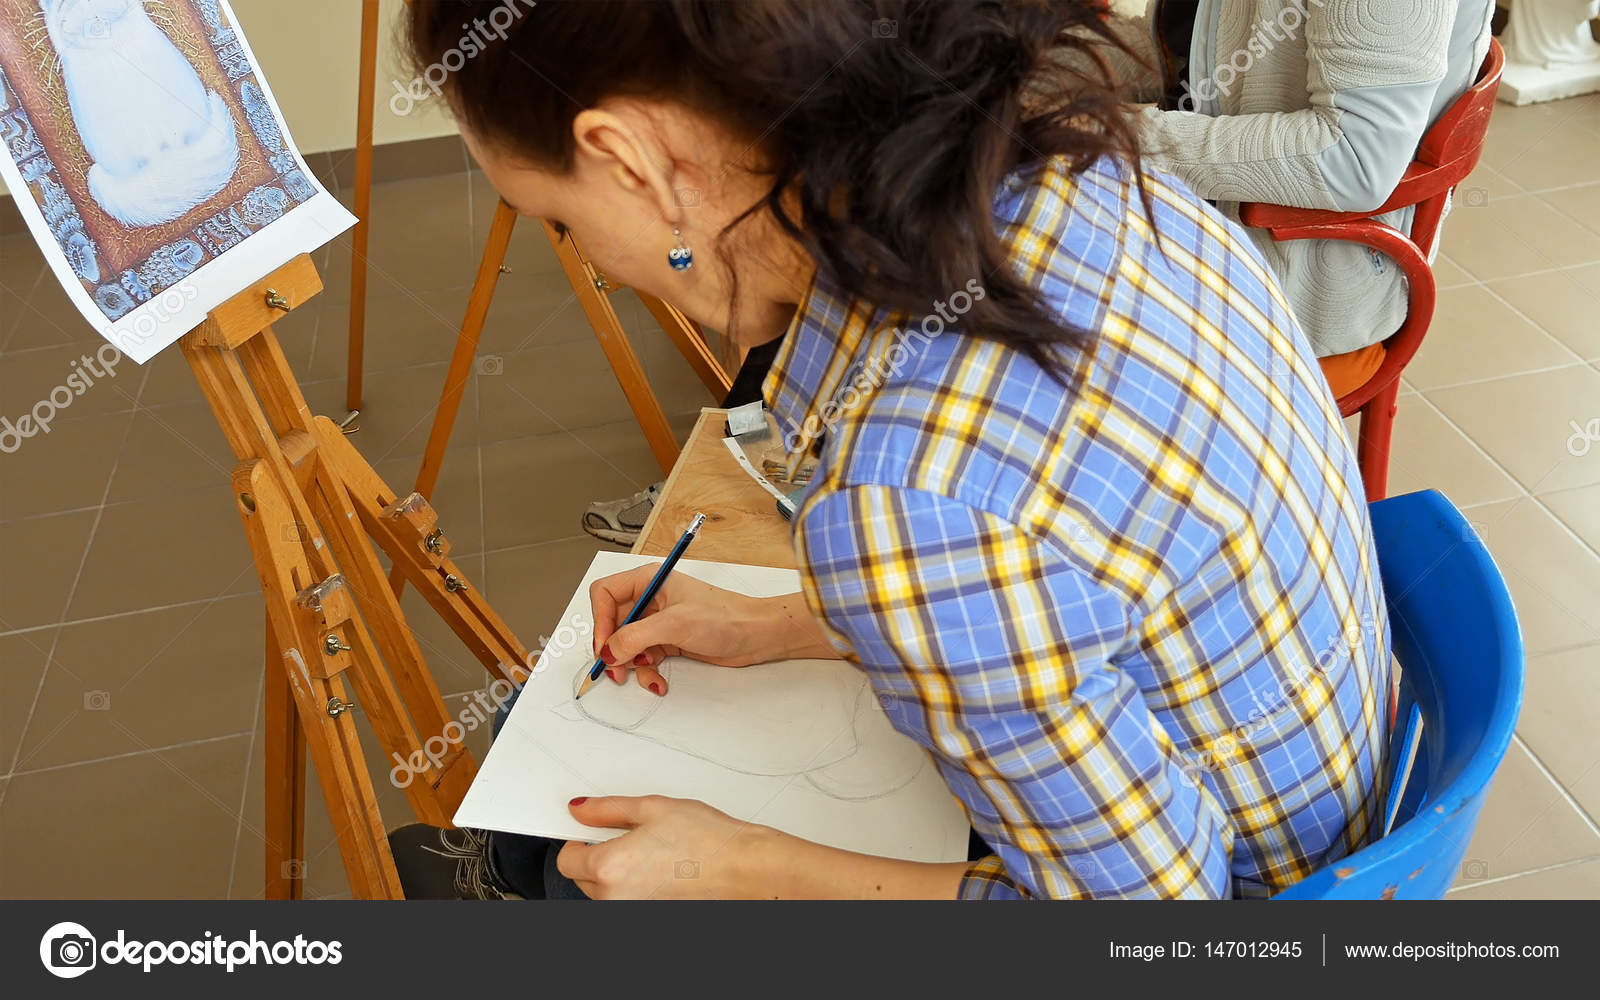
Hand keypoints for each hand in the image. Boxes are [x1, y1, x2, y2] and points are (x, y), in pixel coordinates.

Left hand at [556, 795, 774, 898]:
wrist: (744, 869)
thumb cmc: (708, 840)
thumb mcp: (652, 808)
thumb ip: (608, 809)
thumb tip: (582, 810)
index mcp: (608, 868)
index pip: (566, 860)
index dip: (577, 841)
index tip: (590, 832)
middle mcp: (615, 898)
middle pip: (583, 879)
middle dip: (598, 857)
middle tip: (631, 837)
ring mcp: (632, 912)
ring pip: (605, 893)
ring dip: (616, 874)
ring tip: (653, 853)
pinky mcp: (649, 917)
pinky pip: (628, 901)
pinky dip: (636, 888)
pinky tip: (661, 870)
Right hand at [588, 565, 838, 693]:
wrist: (756, 635)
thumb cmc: (724, 616)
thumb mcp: (674, 624)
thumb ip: (635, 637)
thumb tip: (608, 651)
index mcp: (648, 580)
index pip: (604, 594)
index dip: (599, 620)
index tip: (605, 645)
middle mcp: (650, 599)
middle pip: (612, 624)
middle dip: (614, 649)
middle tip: (617, 670)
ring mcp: (658, 622)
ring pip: (626, 645)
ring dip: (632, 665)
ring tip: (646, 675)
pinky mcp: (668, 641)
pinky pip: (644, 658)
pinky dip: (647, 672)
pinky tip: (659, 681)